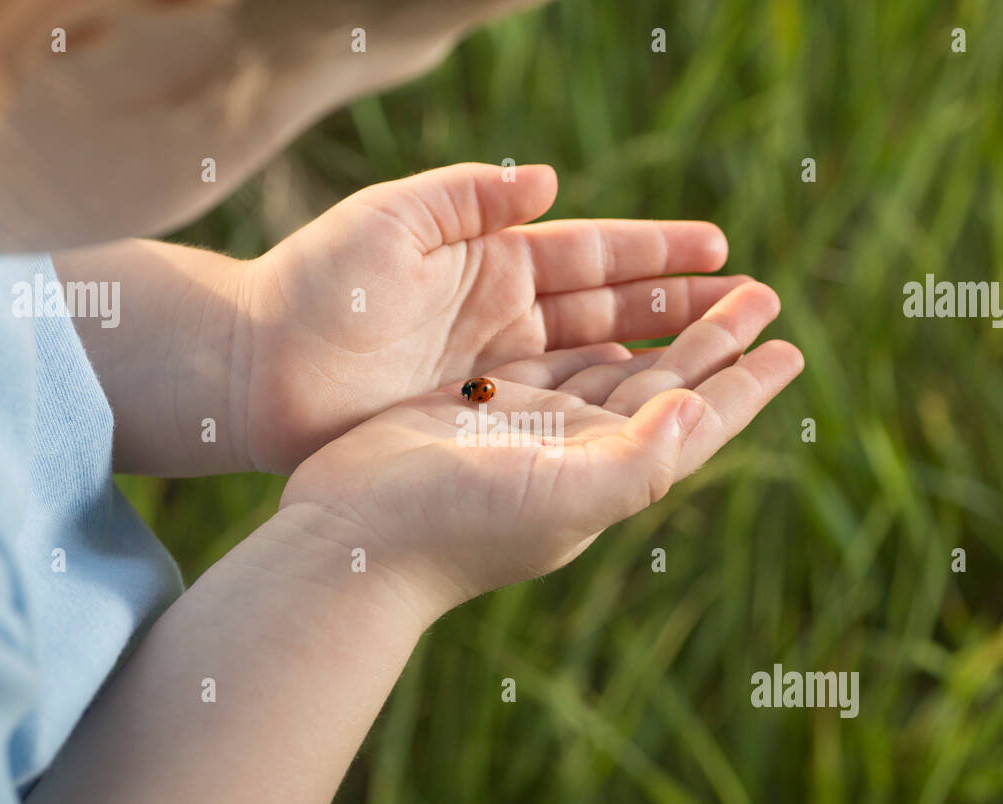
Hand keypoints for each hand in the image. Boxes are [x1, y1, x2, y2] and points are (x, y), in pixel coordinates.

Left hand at [244, 162, 751, 472]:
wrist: (251, 374)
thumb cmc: (314, 291)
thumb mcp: (389, 224)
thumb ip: (467, 198)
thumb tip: (546, 181)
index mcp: (489, 259)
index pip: (592, 252)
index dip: (656, 251)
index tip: (719, 251)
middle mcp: (503, 314)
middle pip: (610, 306)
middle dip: (679, 304)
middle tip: (751, 303)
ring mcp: (495, 371)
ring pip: (596, 360)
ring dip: (658, 357)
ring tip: (725, 356)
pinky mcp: (477, 422)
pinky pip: (558, 411)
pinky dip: (606, 408)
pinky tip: (652, 414)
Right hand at [274, 281, 801, 606]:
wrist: (353, 538)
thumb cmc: (454, 526)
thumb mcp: (558, 498)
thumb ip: (638, 462)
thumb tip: (699, 408)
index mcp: (607, 472)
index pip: (695, 422)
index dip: (744, 386)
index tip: (790, 349)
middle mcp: (578, 451)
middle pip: (665, 385)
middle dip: (715, 342)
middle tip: (763, 295)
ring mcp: (531, 430)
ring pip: (614, 367)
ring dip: (662, 334)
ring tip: (705, 296)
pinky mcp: (484, 407)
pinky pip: (556, 359)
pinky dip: (590, 335)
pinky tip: (611, 318)